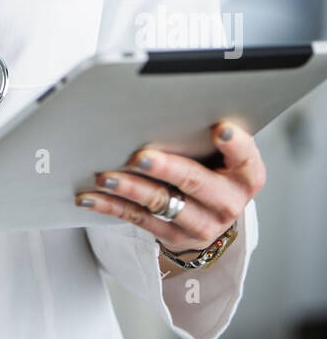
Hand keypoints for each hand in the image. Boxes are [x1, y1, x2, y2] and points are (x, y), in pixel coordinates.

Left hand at [74, 120, 265, 256]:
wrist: (211, 213)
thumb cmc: (213, 167)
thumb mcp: (223, 152)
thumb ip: (206, 133)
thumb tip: (171, 102)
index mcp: (246, 176)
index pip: (246, 158)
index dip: (235, 144)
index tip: (220, 128)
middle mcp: (228, 203)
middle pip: (196, 183)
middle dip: (166, 169)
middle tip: (140, 157)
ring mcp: (201, 225)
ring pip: (162, 203)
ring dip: (130, 189)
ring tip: (106, 176)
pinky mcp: (173, 237)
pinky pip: (138, 219)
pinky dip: (111, 206)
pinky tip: (91, 197)